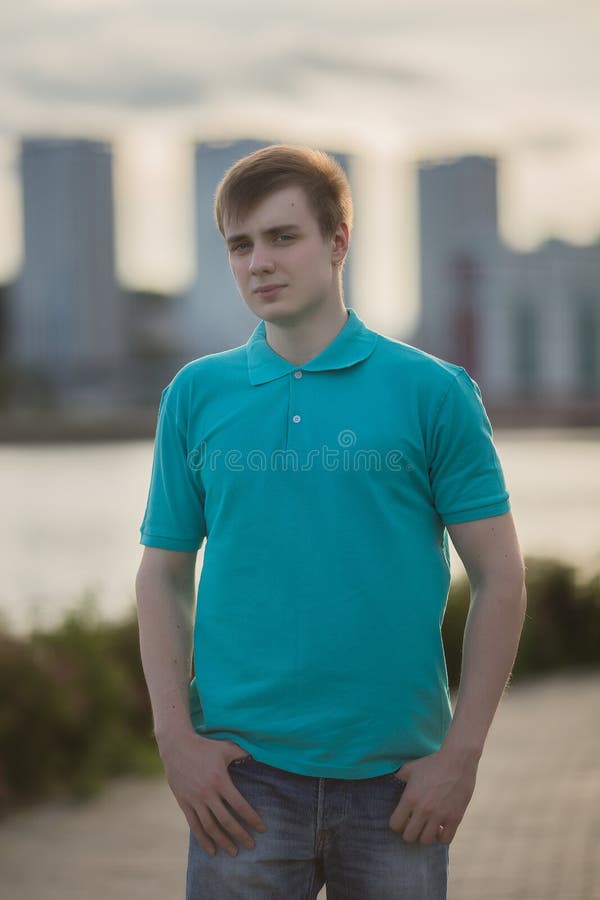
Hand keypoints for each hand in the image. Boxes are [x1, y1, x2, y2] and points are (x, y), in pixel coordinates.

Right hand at [158, 730, 266, 857]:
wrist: (176, 746)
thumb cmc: (205, 746)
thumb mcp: (226, 747)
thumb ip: (242, 755)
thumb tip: (259, 758)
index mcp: (220, 780)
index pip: (240, 805)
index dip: (252, 819)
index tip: (262, 829)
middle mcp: (207, 793)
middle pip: (226, 821)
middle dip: (240, 835)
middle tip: (251, 846)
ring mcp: (194, 799)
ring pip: (210, 827)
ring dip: (223, 841)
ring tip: (234, 852)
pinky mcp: (184, 803)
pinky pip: (194, 825)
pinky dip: (203, 840)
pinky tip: (211, 850)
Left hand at [388, 748, 477, 845]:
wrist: (458, 760)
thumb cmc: (432, 763)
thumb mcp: (410, 768)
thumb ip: (398, 778)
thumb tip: (390, 783)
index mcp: (410, 798)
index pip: (395, 825)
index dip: (397, 824)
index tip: (402, 819)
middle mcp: (423, 810)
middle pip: (409, 837)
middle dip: (409, 832)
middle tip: (414, 825)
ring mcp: (440, 815)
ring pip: (426, 841)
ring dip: (425, 835)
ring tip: (427, 826)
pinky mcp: (455, 818)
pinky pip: (445, 840)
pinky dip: (442, 837)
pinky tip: (441, 828)